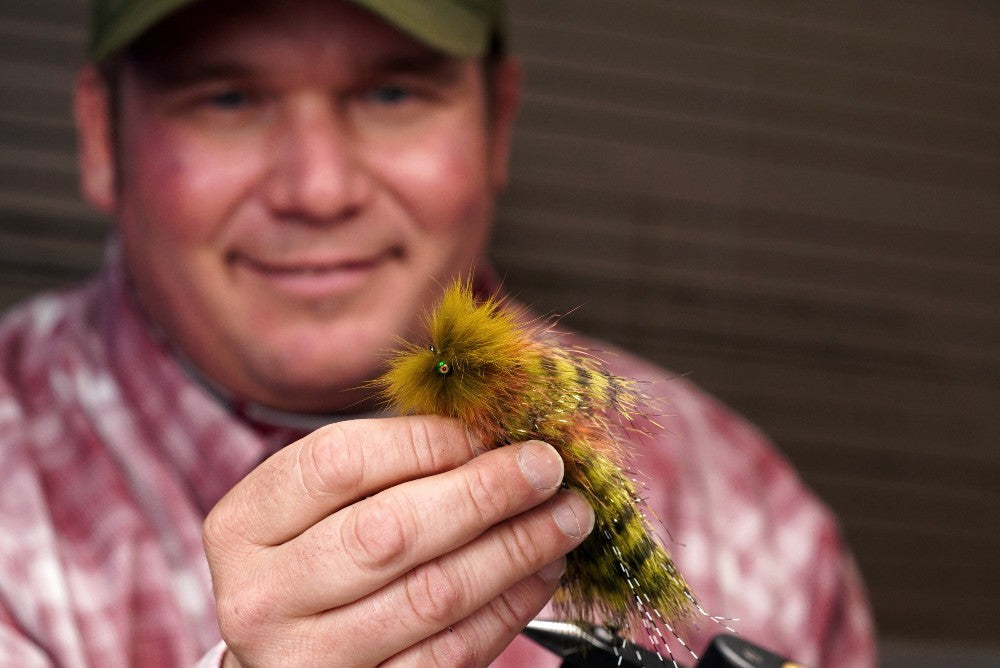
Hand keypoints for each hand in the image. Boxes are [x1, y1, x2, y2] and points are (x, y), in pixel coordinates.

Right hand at [203, 415, 593, 666]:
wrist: (281, 652)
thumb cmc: (311, 556)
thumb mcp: (318, 503)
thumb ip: (387, 463)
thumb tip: (492, 431)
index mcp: (244, 525)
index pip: (339, 463)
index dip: (426, 441)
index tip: (487, 431)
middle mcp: (263, 597)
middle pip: (390, 531)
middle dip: (486, 492)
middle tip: (545, 467)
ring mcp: (308, 660)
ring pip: (433, 594)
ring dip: (516, 548)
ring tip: (564, 517)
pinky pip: (451, 653)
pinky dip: (509, 607)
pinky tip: (539, 571)